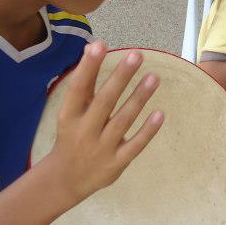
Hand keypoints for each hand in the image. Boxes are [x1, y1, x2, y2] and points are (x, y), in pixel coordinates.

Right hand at [48, 42, 163, 204]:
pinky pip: (135, 145)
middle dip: (120, 77)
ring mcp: (102, 148)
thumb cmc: (72, 136)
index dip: (88, 67)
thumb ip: (85, 83)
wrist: (65, 179)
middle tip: (137, 54)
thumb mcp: (71, 112)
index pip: (78, 88)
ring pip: (123, 120)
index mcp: (69, 117)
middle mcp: (84, 131)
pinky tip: (160, 113)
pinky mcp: (116, 163)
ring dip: (139, 98)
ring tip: (154, 77)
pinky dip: (148, 130)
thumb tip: (93, 46)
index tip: (100, 44)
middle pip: (104, 101)